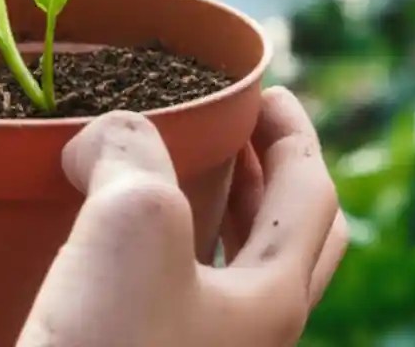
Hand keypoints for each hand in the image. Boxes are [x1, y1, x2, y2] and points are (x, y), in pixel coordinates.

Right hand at [19, 87, 347, 346]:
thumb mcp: (134, 221)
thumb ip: (134, 154)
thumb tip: (109, 136)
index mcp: (273, 299)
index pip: (312, 195)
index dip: (294, 132)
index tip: (267, 92)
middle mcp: (248, 337)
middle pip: (285, 239)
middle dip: (264, 175)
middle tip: (230, 130)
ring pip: (223, 271)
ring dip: (208, 211)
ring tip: (167, 170)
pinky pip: (165, 298)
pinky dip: (150, 251)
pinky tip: (102, 239)